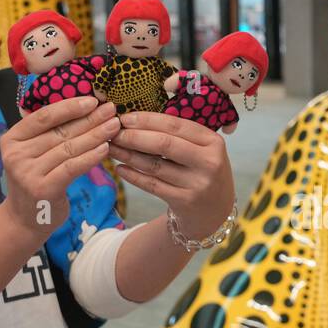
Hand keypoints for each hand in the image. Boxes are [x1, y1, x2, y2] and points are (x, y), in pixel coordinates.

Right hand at [0, 96, 120, 236]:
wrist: (25, 220)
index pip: (44, 116)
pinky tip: (106, 149)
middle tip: (112, 110)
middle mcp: (16, 154)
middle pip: (59, 132)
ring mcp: (27, 172)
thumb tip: (84, 108)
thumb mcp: (33, 154)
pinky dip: (91, 157)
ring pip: (68, 148)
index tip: (93, 100)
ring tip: (114, 126)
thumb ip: (48, 134)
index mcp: (12, 139)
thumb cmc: (36, 181)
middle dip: (89, 119)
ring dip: (95, 135)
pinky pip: (72, 168)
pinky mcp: (43, 189)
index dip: (70, 106)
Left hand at [109, 110, 235, 240]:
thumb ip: (179, 135)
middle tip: (114, 133)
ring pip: (155, 166)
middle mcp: (208, 162)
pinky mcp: (184, 201)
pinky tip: (120, 168)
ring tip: (111, 149)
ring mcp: (197, 184)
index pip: (175, 125)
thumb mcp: (202, 149)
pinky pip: (152, 185)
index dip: (146, 120)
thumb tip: (137, 119)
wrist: (216, 210)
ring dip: (128, 155)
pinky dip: (133, 176)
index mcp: (213, 142)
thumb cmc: (203, 171)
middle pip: (164, 144)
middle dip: (134, 136)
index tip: (124, 117)